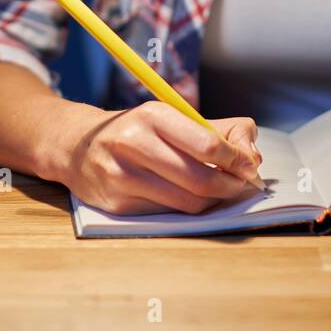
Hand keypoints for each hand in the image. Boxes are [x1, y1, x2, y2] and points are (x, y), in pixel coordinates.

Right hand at [54, 100, 262, 215]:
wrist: (78, 146)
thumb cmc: (137, 130)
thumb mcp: (173, 116)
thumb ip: (219, 130)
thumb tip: (252, 156)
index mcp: (152, 116)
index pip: (208, 145)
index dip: (236, 159)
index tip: (248, 165)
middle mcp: (133, 145)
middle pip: (201, 180)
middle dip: (231, 185)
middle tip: (241, 183)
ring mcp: (122, 177)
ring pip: (188, 202)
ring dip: (213, 200)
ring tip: (220, 190)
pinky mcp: (117, 205)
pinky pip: (168, 214)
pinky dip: (189, 208)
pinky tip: (191, 197)